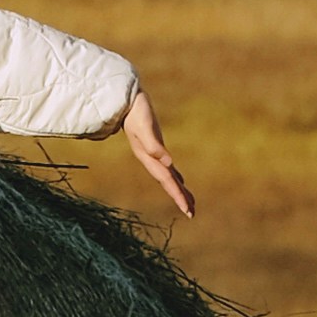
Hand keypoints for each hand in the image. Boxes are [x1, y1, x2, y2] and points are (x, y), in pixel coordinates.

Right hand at [120, 86, 196, 219]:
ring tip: (189, 203)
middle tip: (192, 214)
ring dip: (178, 190)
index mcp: (149, 158)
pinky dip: (175, 177)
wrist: (124, 102)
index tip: (188, 210)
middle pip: (168, 183)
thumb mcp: (145, 127)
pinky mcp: (155, 148)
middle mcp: (151, 160)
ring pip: (168, 177)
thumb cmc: (136, 112)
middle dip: (180, 197)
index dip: (178, 195)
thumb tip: (169, 163)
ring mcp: (152, 155)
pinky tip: (179, 180)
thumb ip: (154, 145)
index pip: (167, 180)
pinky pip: (168, 168)